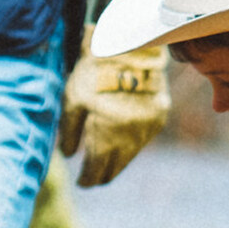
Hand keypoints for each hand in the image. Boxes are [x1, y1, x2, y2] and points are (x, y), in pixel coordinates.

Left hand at [60, 41, 170, 183]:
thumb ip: (69, 132)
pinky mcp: (159, 116)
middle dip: (103, 174)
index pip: (96, 170)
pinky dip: (130, 142)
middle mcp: (130, 138)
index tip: (82, 182)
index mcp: (106, 137)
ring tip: (105, 160)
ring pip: (131, 155)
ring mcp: (148, 128)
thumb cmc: (94, 72)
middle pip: (116, 168)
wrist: (129, 45)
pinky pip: (142, 138)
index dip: (87, 179)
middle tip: (93, 177)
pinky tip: (121, 140)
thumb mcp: (72, 100)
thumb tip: (69, 155)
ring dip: (117, 160)